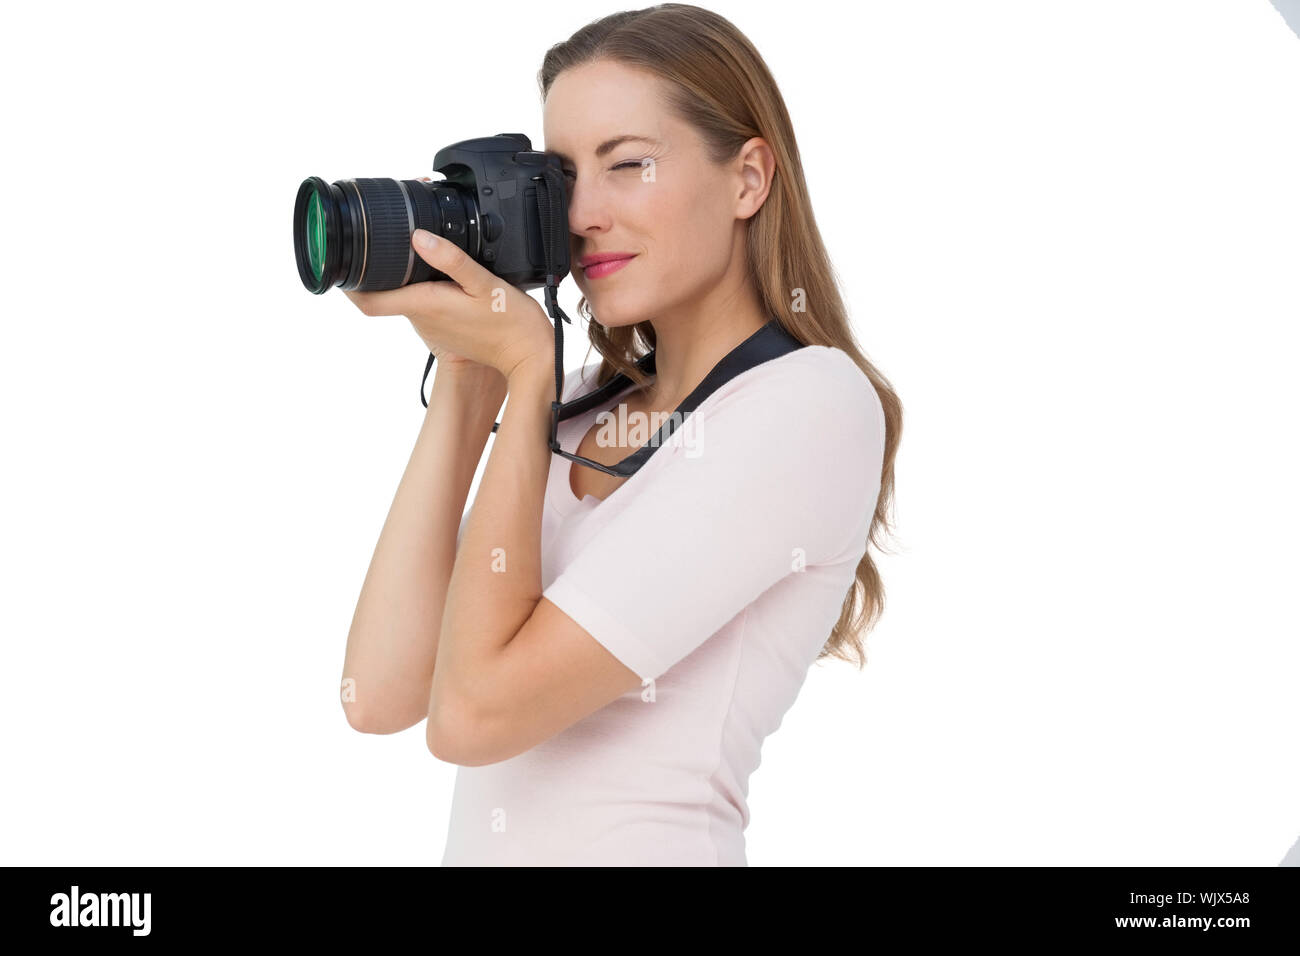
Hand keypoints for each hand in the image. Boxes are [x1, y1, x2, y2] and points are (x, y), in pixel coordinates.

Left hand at [343, 229, 554, 380]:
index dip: (348, 285)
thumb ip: (451, 259)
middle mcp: (424, 316)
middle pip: (383, 295)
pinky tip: (433, 267)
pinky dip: (418, 284)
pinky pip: (422, 302)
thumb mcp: (485, 283)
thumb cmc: (511, 324)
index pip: (369, 301)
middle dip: (371, 270)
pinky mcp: (448, 326)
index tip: (341, 263)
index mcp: (425, 304)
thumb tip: (418, 236)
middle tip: (372, 242)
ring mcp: (435, 323)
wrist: (530, 357)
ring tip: (403, 245)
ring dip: (397, 275)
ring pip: (403, 297)